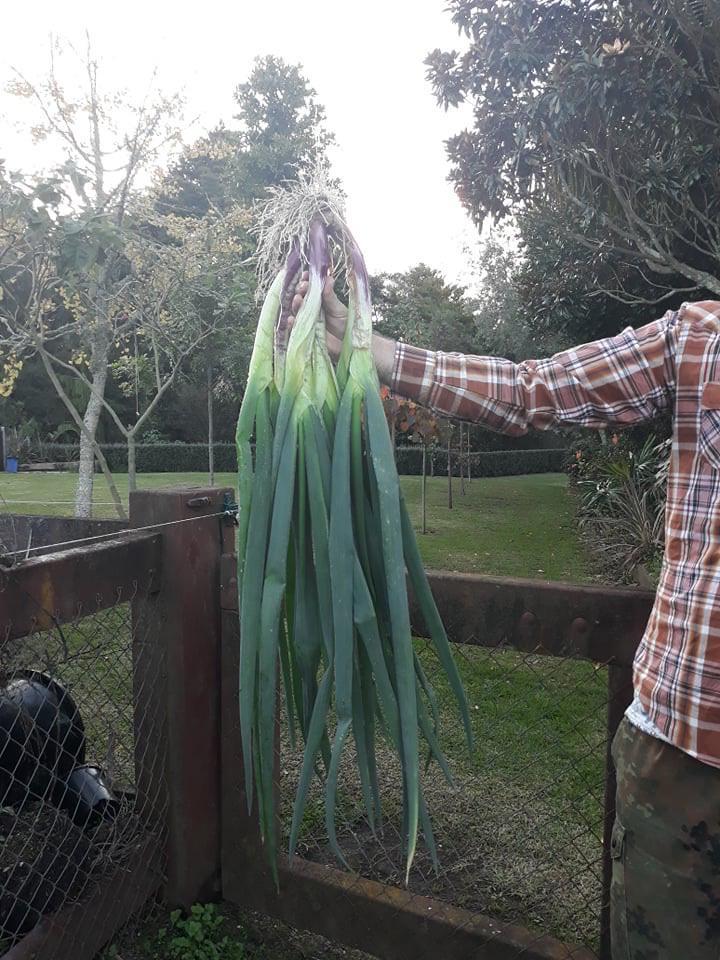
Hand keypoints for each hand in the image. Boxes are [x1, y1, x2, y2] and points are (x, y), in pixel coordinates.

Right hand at [288, 269, 395, 383]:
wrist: (349, 345)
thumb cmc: (345, 324)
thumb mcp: (338, 309)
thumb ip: (330, 296)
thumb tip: (328, 278)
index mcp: (320, 298)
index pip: (310, 286)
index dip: (306, 280)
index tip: (306, 275)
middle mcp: (312, 308)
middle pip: (301, 296)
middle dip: (300, 290)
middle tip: (303, 287)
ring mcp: (307, 320)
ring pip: (296, 310)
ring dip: (295, 304)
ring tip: (298, 299)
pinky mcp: (305, 333)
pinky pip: (294, 328)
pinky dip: (291, 323)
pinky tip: (291, 319)